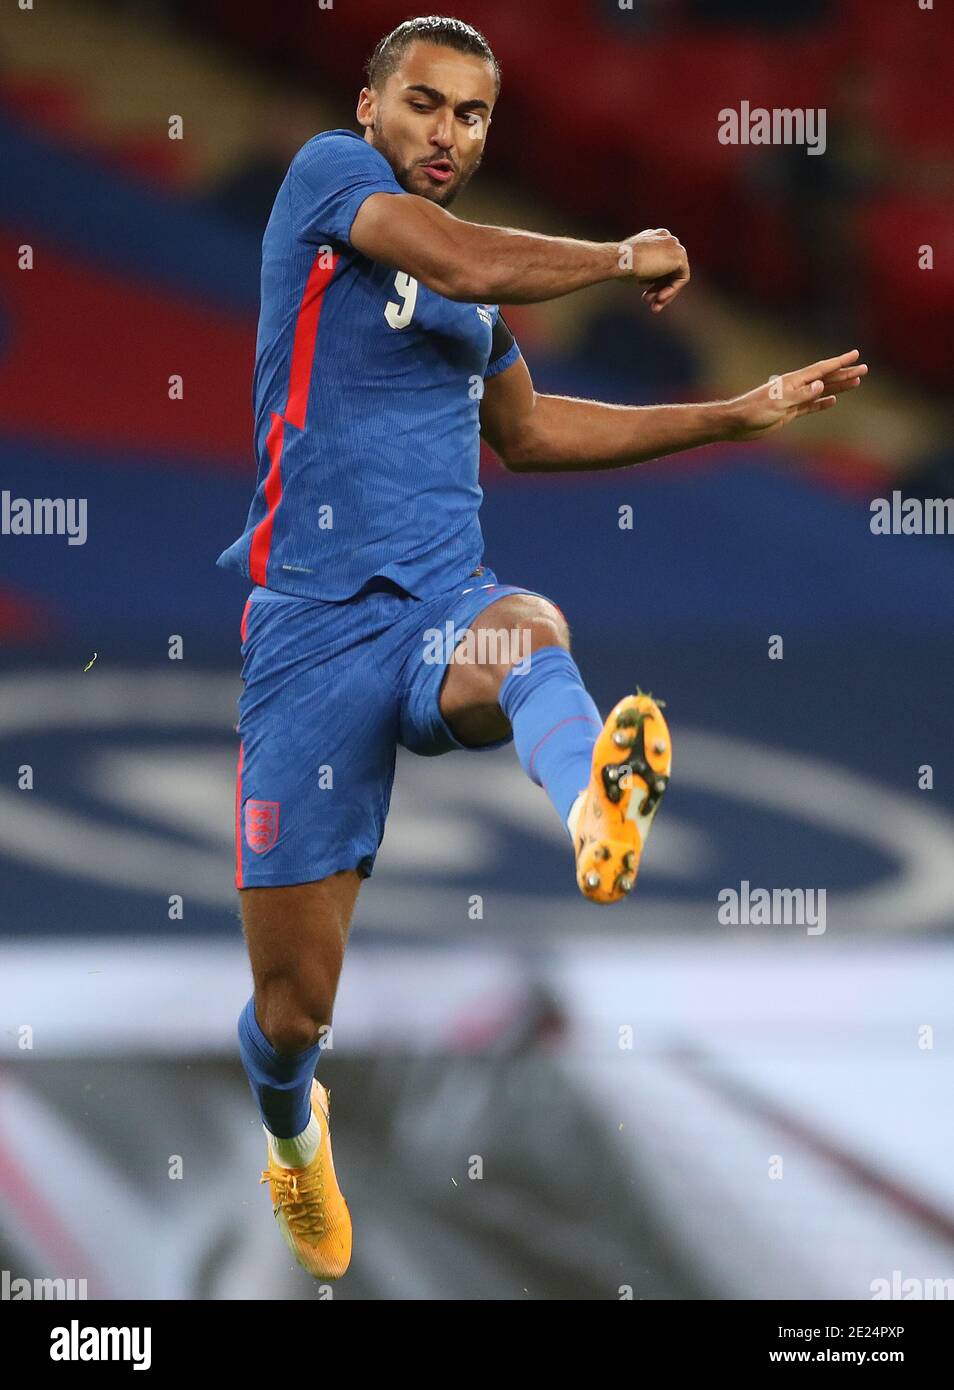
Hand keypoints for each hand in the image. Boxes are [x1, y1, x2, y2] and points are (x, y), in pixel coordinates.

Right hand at [620, 228, 689, 311]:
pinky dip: (672, 291)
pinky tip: (660, 299)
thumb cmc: (621, 264)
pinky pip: (682, 278)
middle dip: (659, 290)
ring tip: (653, 307)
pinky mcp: (680, 256)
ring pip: (676, 276)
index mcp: (655, 237)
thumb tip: (648, 279)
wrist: (621, 260)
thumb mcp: (632, 265)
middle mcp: (667, 238)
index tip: (644, 295)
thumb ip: (645, 269)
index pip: (661, 262)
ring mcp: (675, 246)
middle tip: (650, 304)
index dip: (654, 282)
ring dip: (665, 293)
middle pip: (669, 270)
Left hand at [724, 349, 868, 439]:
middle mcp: (795, 387)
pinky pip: (810, 407)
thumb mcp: (779, 403)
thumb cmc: (754, 411)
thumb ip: (801, 395)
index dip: (839, 362)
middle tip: (864, 368)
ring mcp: (793, 400)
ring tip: (856, 382)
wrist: (736, 423)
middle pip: (825, 378)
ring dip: (838, 387)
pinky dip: (822, 404)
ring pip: (821, 391)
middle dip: (844, 373)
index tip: (855, 354)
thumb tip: (821, 386)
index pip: (821, 369)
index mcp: (794, 381)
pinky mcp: (788, 413)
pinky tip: (833, 402)